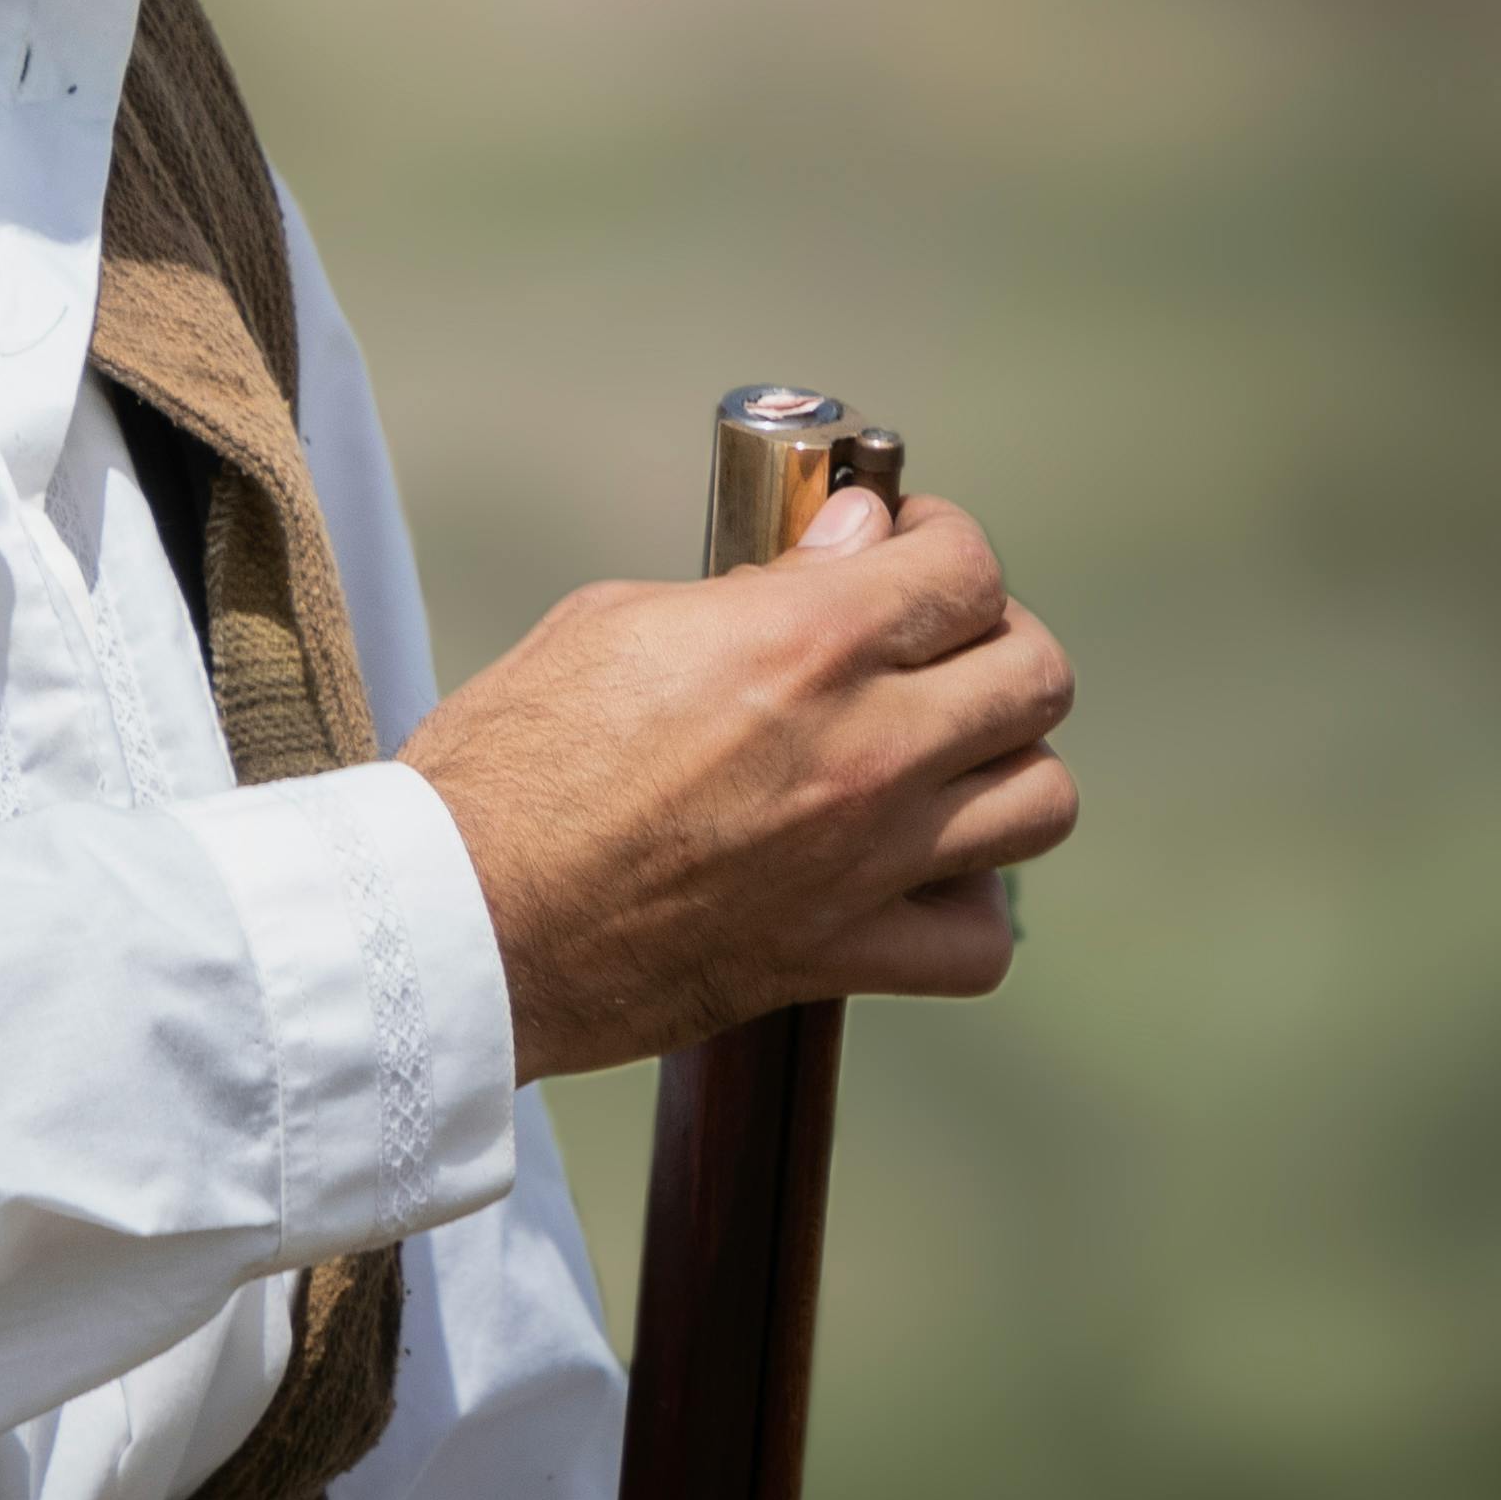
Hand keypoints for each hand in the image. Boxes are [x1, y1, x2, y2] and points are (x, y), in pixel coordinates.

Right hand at [397, 488, 1076, 1083]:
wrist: (459, 916)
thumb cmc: (509, 757)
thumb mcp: (616, 620)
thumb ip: (757, 584)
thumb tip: (849, 546)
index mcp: (803, 643)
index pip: (965, 568)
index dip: (943, 542)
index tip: (904, 547)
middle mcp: (863, 749)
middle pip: (1035, 674)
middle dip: (993, 638)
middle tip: (932, 642)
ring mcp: (866, 862)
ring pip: (1041, 800)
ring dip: (1002, 766)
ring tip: (940, 756)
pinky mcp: (840, 957)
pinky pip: (982, 941)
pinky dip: (969, 906)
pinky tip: (919, 873)